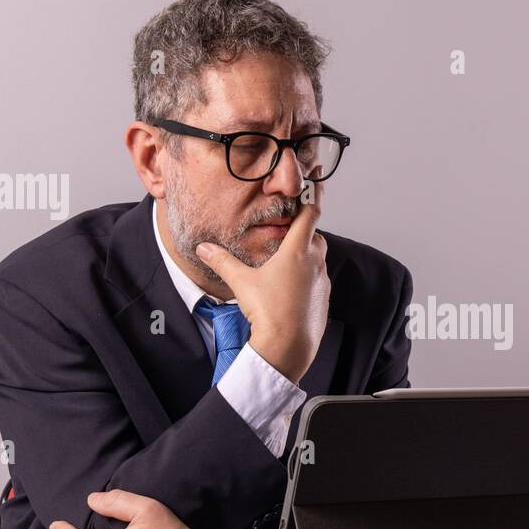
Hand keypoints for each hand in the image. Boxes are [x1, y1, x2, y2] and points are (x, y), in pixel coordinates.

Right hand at [196, 181, 330, 383]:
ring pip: (318, 257)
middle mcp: (315, 262)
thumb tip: (204, 247)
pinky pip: (319, 279)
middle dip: (304, 229)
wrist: (288, 347)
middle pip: (315, 235)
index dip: (312, 195)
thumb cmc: (268, 312)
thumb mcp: (241, 282)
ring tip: (287, 260)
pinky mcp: (324, 299)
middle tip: (290, 228)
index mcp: (297, 251)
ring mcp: (322, 281)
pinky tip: (292, 287)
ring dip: (307, 254)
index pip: (310, 213)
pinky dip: (309, 276)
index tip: (315, 180)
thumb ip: (222, 261)